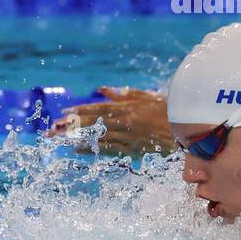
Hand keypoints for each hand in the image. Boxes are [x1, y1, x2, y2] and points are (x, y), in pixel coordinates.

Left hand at [49, 86, 173, 154]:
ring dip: (76, 138)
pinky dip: (91, 150)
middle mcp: (124, 122)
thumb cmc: (167, 110)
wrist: (188, 129)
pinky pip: (108, 151)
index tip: (64, 114)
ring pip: (96, 137)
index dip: (80, 111)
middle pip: (92, 123)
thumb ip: (122, 93)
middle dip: (71, 126)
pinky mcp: (132, 150)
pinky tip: (77, 151)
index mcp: (127, 107)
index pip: (98, 108)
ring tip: (59, 139)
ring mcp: (127, 137)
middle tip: (52, 130)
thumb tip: (100, 89)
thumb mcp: (145, 96)